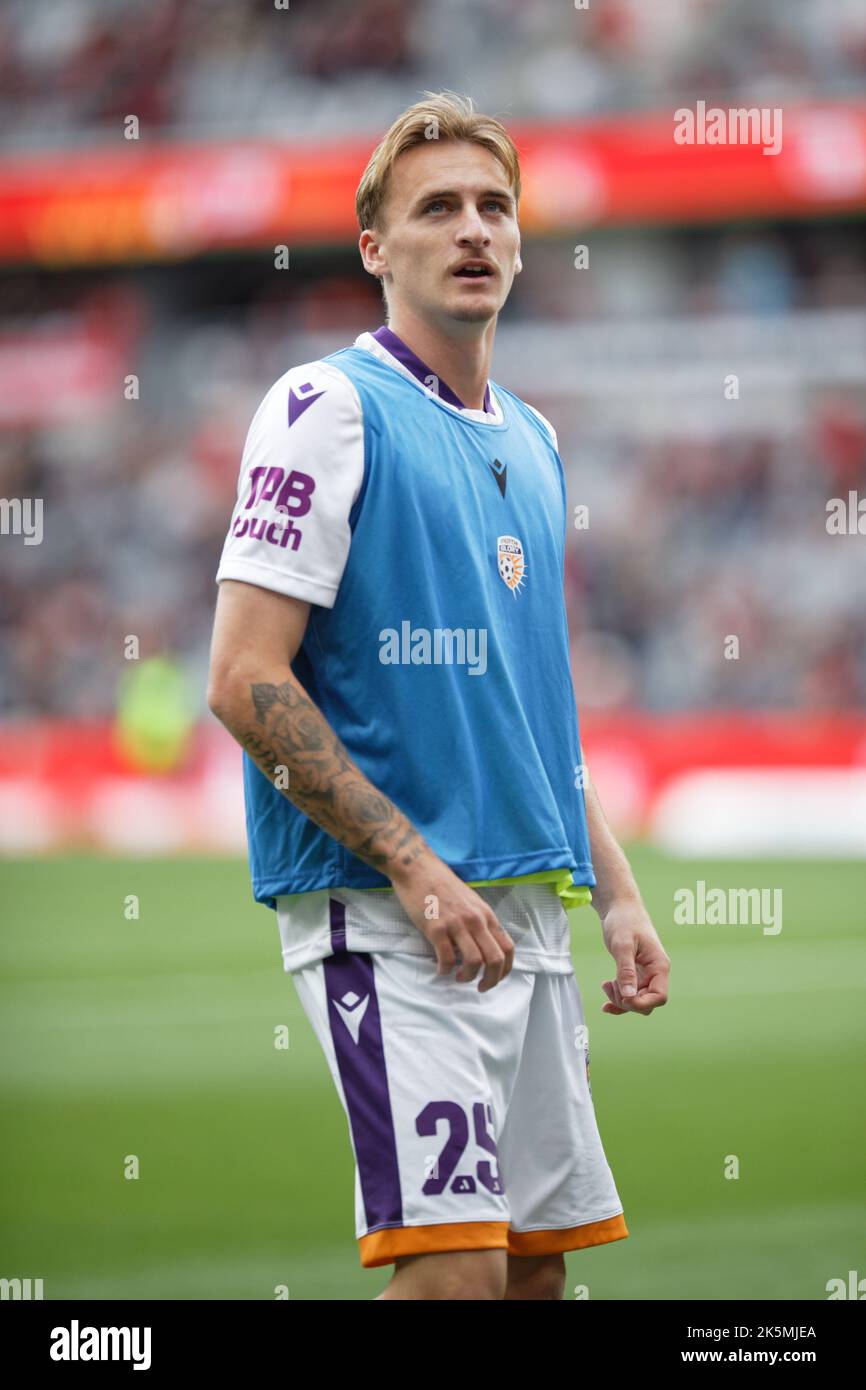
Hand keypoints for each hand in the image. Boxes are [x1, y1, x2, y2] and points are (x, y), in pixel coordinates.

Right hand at [389, 850, 514, 991]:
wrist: (418, 868)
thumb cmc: (443, 886)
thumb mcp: (471, 902)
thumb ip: (479, 923)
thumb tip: (483, 949)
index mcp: (486, 915)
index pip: (507, 948)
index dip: (505, 970)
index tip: (495, 979)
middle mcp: (476, 920)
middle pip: (495, 959)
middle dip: (491, 980)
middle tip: (480, 987)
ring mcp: (456, 924)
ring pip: (473, 961)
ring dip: (467, 977)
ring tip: (458, 978)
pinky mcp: (436, 928)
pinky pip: (446, 958)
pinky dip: (444, 970)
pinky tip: (441, 969)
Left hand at [598, 897, 669, 1015]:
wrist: (620, 908)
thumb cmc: (624, 921)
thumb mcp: (623, 945)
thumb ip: (626, 971)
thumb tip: (628, 996)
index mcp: (659, 965)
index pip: (659, 996)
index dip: (642, 1003)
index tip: (624, 997)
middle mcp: (655, 972)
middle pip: (647, 1002)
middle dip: (628, 1001)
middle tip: (609, 986)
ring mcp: (645, 974)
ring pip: (637, 999)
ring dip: (620, 999)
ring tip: (606, 985)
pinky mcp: (635, 973)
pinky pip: (629, 993)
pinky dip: (618, 997)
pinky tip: (606, 996)